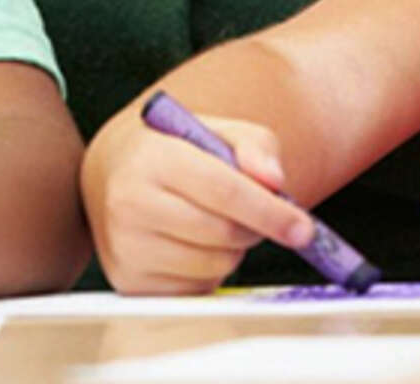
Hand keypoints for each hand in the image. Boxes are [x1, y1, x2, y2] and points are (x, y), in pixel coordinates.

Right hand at [81, 107, 311, 293]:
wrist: (115, 173)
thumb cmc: (176, 150)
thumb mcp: (214, 130)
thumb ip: (253, 145)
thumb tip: (274, 181)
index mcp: (151, 156)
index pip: (223, 189)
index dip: (270, 211)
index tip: (304, 229)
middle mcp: (130, 202)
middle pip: (223, 232)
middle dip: (254, 228)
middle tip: (255, 214)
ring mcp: (125, 246)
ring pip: (214, 265)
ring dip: (233, 250)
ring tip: (215, 222)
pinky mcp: (128, 281)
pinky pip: (197, 289)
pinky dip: (210, 271)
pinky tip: (192, 243)